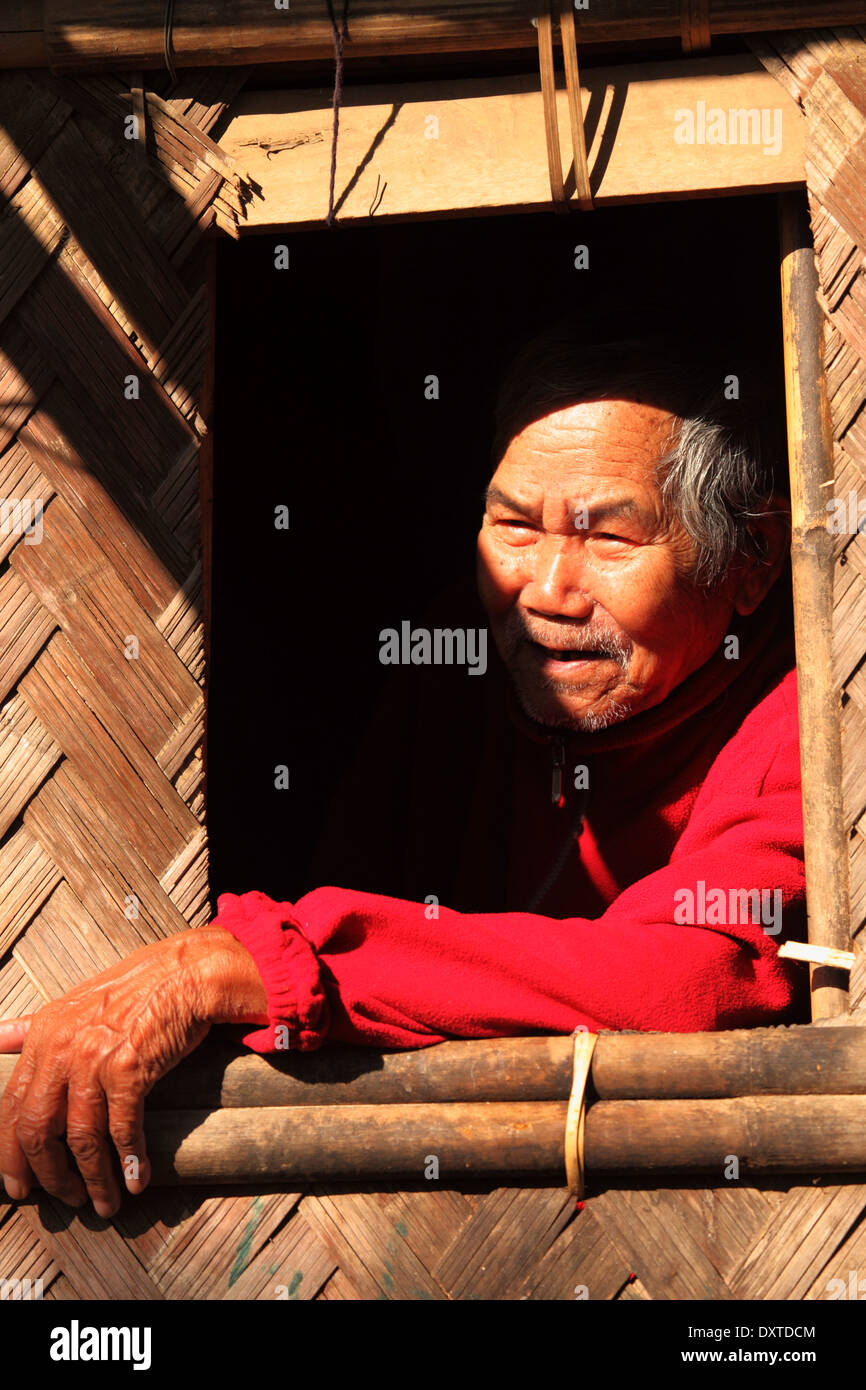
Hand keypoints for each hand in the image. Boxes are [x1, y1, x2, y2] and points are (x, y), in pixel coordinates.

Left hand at [0, 926, 266, 1216]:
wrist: (187, 974)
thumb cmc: (135, 990)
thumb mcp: (74, 1003)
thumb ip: (32, 1028)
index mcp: (42, 1034)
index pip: (12, 1106)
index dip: (12, 1154)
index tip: (19, 1186)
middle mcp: (62, 1048)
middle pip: (39, 1130)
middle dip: (50, 1176)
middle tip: (65, 1201)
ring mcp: (95, 1059)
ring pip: (83, 1139)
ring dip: (94, 1180)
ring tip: (105, 1203)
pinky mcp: (131, 1069)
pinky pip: (124, 1129)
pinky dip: (131, 1161)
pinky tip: (137, 1181)